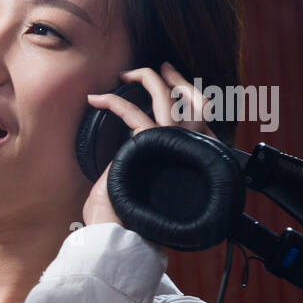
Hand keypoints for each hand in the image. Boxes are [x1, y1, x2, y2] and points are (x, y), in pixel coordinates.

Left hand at [81, 61, 217, 227]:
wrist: (142, 234)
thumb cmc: (149, 218)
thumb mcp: (161, 188)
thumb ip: (162, 168)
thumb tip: (148, 158)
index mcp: (199, 153)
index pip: (203, 114)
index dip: (191, 95)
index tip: (177, 83)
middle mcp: (191, 144)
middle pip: (190, 99)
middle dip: (172, 78)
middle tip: (158, 69)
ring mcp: (173, 142)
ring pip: (165, 97)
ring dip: (145, 79)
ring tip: (126, 75)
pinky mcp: (150, 144)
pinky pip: (132, 114)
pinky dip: (113, 102)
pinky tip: (99, 99)